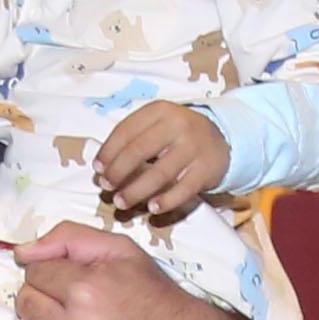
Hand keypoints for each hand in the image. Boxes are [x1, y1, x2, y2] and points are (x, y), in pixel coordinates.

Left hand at [3, 223, 260, 319]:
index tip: (63, 282)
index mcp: (91, 289)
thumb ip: (70, 238)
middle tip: (64, 306)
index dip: (47, 273)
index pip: (34, 273)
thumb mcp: (124, 253)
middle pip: (26, 306)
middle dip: (40, 300)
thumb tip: (19, 252)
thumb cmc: (158, 301)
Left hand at [92, 103, 234, 224]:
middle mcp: (178, 125)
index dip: (108, 152)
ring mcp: (194, 147)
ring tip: (122, 202)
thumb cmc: (177, 135)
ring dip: (136, 191)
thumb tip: (102, 168)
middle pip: (139, 151)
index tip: (97, 169)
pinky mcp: (207, 169)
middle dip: (118, 172)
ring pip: (159, 173)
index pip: (126, 131)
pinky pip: (183, 189)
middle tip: (107, 188)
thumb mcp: (157, 124)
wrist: (221, 139)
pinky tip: (152, 209)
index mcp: (159, 110)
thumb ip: (132, 139)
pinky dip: (166, 201)